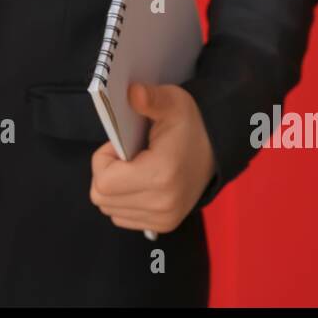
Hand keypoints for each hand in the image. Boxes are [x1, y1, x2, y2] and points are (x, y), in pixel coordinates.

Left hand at [89, 82, 216, 233]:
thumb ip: (150, 98)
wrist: (216, 149)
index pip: (103, 182)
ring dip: (114, 188)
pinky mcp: (164, 225)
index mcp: (161, 175)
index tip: (121, 145)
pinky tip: (140, 182)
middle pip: (102, 198)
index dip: (103, 159)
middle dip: (105, 173)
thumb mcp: (172, 102)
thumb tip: (133, 92)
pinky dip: (123, 200)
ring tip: (135, 168)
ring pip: (110, 209)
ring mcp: (164, 218)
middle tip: (126, 156)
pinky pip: (122, 217)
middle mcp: (163, 203)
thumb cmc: (190, 124)